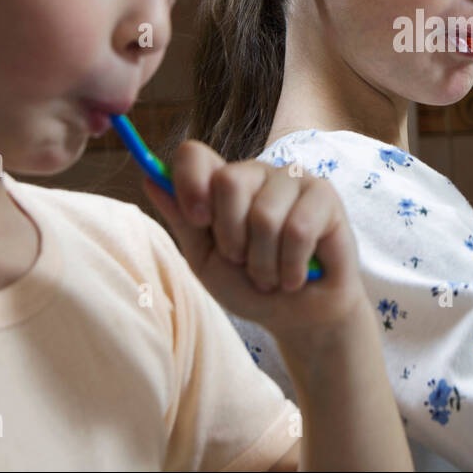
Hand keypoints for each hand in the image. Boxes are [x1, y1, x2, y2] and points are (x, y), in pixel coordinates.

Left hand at [141, 140, 366, 342]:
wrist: (299, 317)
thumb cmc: (251, 287)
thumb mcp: (206, 260)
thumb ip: (182, 220)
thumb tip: (148, 178)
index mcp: (221, 184)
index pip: (195, 155)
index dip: (189, 182)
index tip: (198, 220)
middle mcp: (256, 173)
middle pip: (229, 182)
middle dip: (233, 238)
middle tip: (244, 261)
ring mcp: (292, 180)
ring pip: (264, 215)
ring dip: (264, 263)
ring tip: (273, 274)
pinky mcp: (324, 195)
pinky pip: (298, 229)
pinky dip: (291, 266)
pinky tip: (296, 274)